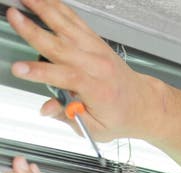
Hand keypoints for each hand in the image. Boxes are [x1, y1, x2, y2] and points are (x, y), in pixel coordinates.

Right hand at [7, 0, 156, 142]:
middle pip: (62, 46)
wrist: (142, 104)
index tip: (20, 69)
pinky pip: (74, 19)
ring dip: (43, 9)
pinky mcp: (94, 41)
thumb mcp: (95, 128)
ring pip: (67, 25)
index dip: (42, 73)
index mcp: (98, 90)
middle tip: (14, 18)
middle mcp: (97, 66)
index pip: (67, 77)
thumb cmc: (120, 117)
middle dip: (34, 31)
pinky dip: (58, 7)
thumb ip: (68, 117)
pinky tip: (43, 0)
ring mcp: (96, 50)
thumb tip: (46, 109)